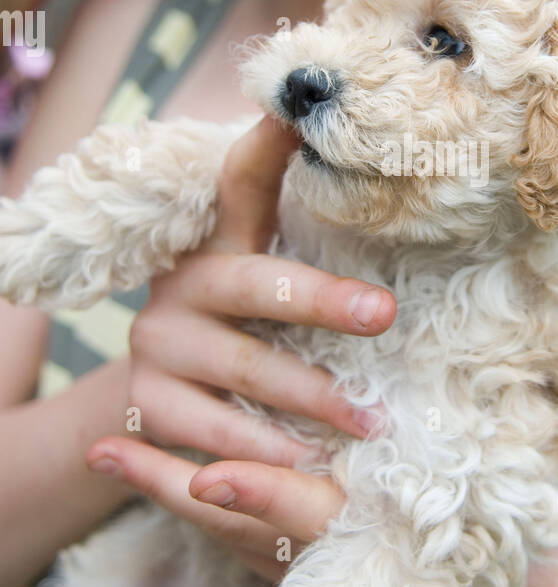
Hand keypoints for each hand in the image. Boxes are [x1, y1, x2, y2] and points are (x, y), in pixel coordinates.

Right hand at [86, 114, 395, 579]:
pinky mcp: (146, 406)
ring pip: (244, 371)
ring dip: (311, 401)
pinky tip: (312, 471)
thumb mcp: (269, 280)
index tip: (293, 115)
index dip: (265, 149)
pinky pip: (214, 435)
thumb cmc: (249, 330)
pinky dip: (265, 456)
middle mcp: (184, 286)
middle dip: (321, 299)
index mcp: (222, 244)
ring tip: (370, 423)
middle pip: (257, 285)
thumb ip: (306, 240)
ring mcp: (158, 346)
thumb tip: (362, 173)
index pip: (240, 183)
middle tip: (382, 313)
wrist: (168, 398)